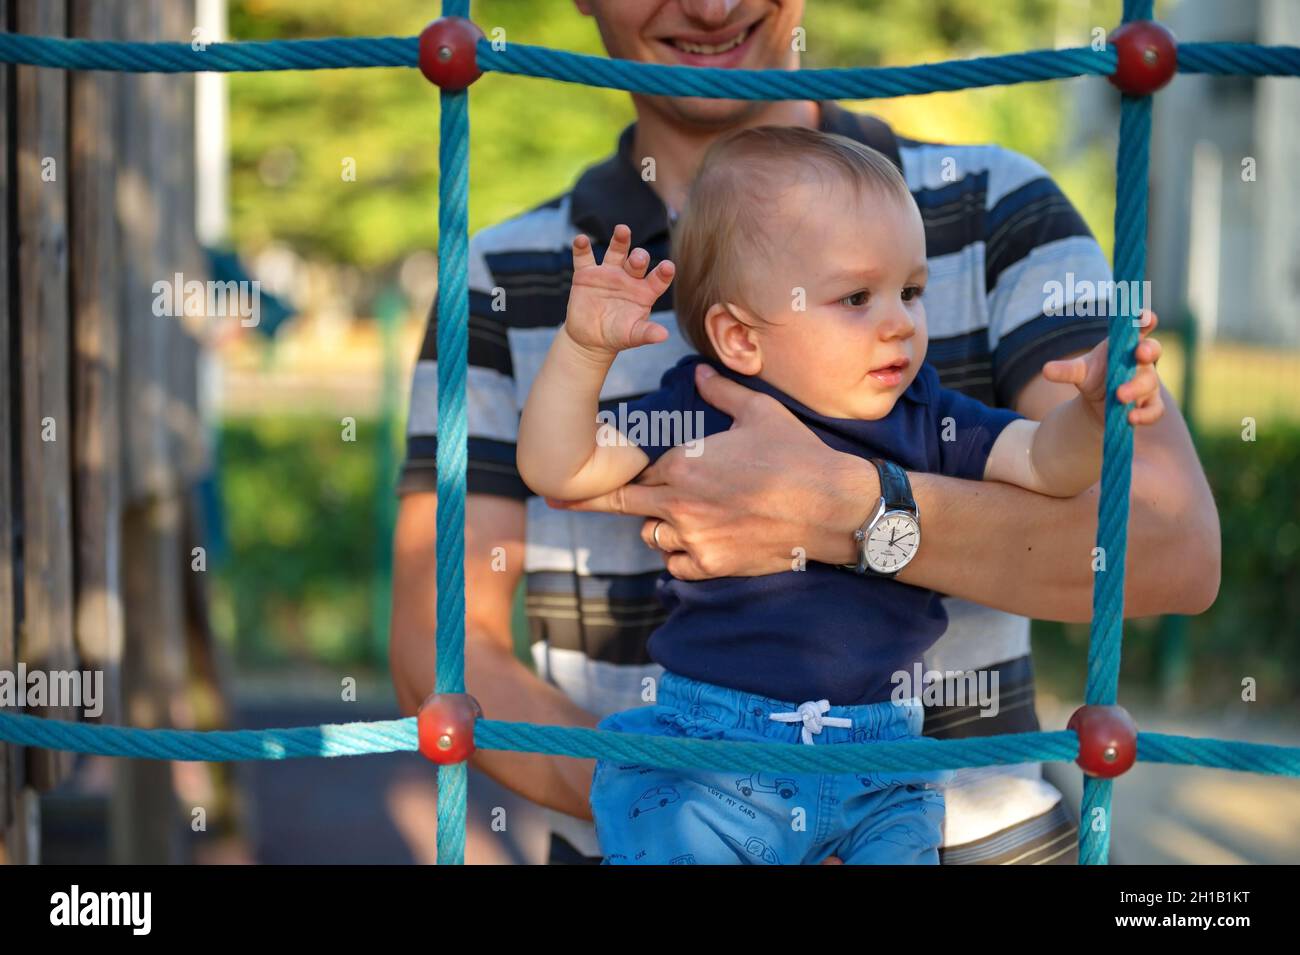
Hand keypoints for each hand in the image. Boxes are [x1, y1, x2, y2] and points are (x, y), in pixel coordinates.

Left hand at [545, 363, 879, 578]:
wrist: (832, 506)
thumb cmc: (797, 455)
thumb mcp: (758, 412)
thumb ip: (720, 392)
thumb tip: (699, 372)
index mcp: (683, 464)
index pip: (639, 470)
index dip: (636, 470)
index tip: (623, 469)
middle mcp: (680, 503)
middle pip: (626, 505)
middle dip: (611, 499)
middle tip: (567, 500)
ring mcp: (694, 538)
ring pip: (651, 536)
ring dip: (657, 526)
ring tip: (678, 515)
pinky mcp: (712, 565)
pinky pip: (675, 565)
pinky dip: (678, 556)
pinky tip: (694, 542)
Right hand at [564, 223, 674, 359]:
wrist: (590, 338)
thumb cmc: (617, 335)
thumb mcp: (633, 336)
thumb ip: (647, 333)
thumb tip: (664, 336)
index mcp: (645, 291)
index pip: (658, 278)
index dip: (664, 272)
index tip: (668, 267)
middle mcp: (629, 277)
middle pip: (637, 261)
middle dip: (639, 257)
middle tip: (638, 259)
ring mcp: (608, 273)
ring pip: (616, 251)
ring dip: (620, 240)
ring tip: (622, 230)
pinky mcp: (586, 274)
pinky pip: (584, 258)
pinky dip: (582, 248)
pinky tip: (581, 240)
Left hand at [1041, 309, 1164, 426]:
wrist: (1099, 405)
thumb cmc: (1095, 377)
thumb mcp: (1080, 372)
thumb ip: (1066, 370)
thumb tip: (1046, 370)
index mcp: (1127, 344)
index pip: (1141, 325)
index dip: (1145, 319)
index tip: (1144, 316)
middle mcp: (1142, 360)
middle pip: (1153, 350)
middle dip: (1148, 350)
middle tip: (1140, 353)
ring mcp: (1149, 382)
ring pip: (1150, 381)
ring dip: (1136, 388)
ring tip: (1120, 396)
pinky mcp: (1150, 404)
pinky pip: (1155, 409)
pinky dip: (1144, 414)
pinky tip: (1131, 418)